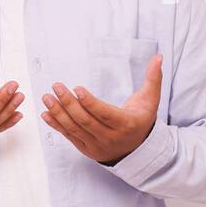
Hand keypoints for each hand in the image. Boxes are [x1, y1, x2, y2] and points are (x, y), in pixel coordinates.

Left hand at [40, 53, 162, 164]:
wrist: (137, 150)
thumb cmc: (141, 120)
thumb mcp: (150, 101)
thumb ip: (153, 78)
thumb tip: (159, 57)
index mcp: (126, 124)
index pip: (105, 114)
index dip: (90, 103)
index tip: (77, 88)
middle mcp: (111, 137)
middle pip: (86, 121)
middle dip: (69, 103)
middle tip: (56, 87)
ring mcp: (97, 145)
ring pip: (75, 129)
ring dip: (59, 113)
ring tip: (47, 97)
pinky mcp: (87, 149)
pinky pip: (69, 137)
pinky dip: (56, 125)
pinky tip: (46, 114)